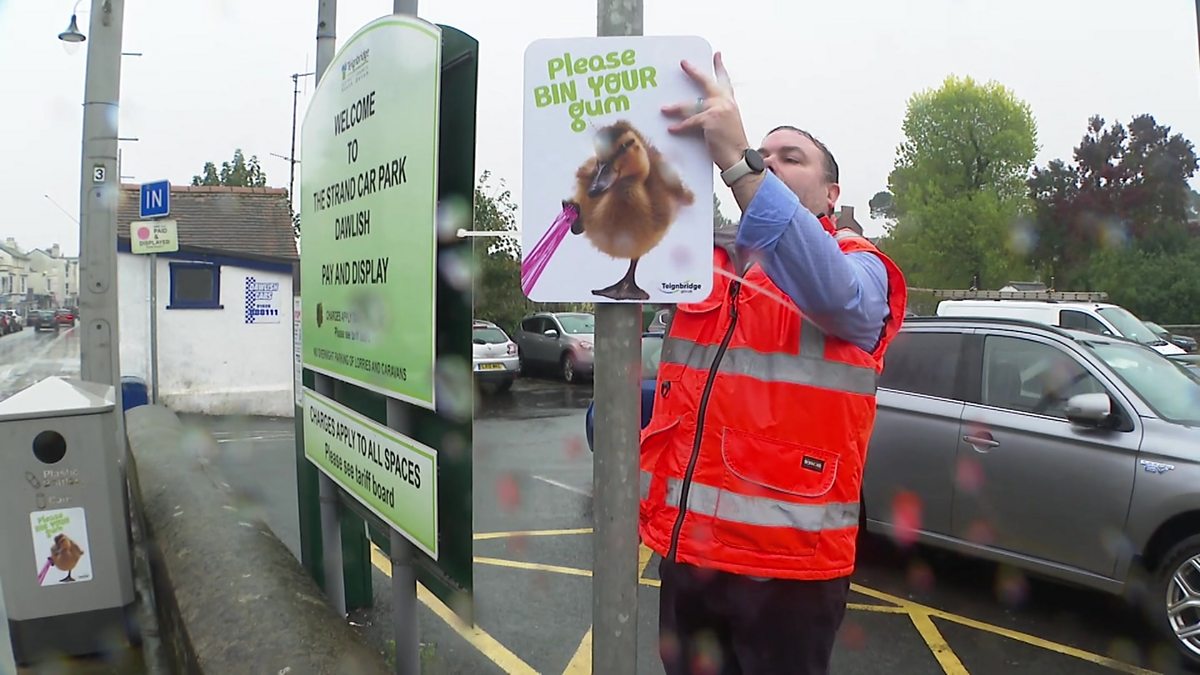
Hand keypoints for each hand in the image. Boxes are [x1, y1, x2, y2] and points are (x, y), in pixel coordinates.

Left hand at [662, 52, 749, 171]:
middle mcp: (726, 102)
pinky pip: (690, 121)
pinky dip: (680, 126)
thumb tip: (698, 115)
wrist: (739, 158)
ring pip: (692, 105)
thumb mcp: (726, 126)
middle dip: (694, 72)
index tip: (717, 55)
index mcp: (730, 103)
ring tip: (663, 109)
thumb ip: (716, 116)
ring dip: (676, 108)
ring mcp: (718, 109)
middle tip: (683, 63)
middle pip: (707, 82)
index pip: (725, 82)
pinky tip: (671, 129)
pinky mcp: (710, 119)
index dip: (720, 68)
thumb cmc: (731, 146)